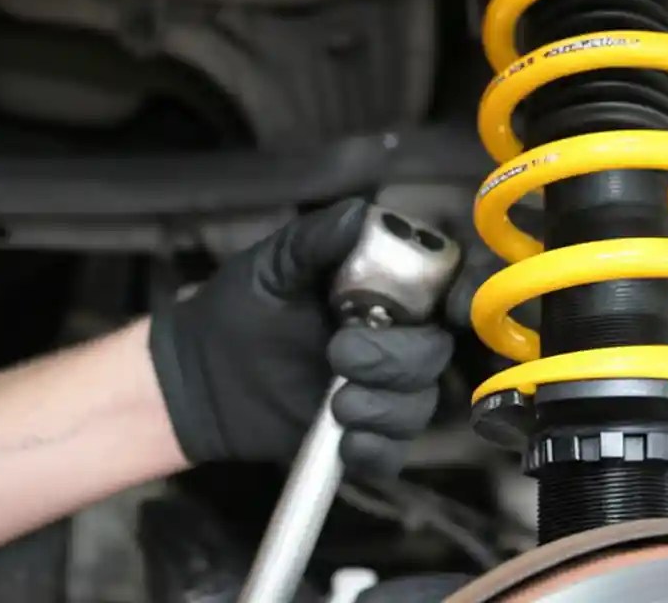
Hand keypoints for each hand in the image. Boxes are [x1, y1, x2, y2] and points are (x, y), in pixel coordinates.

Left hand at [148, 198, 452, 479]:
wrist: (197, 375)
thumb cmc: (240, 307)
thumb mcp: (273, 264)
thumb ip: (318, 239)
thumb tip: (361, 215)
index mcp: (390, 287)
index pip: (454, 285)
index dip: (469, 295)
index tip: (452, 308)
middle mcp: (401, 337)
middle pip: (437, 351)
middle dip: (394, 357)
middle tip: (339, 354)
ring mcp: (387, 390)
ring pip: (422, 403)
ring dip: (383, 407)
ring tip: (333, 405)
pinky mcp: (367, 436)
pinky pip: (395, 453)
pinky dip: (375, 451)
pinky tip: (342, 442)